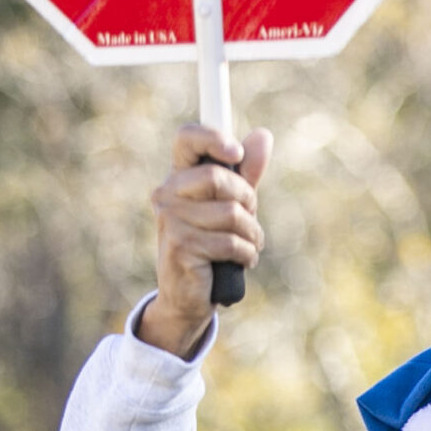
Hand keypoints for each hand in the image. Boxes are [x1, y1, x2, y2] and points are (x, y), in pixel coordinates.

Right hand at [137, 124, 272, 359]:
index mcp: (178, 177)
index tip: (236, 152)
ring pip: (231, 214)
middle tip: (250, 219)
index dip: (212, 137)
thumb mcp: (232, 205)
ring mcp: (171, 220)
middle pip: (218, 178)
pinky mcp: (181, 247)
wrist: (189, 295)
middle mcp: (167, 194)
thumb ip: (246, 174)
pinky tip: (242, 261)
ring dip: (252, 234)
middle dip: (247, 200)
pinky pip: (230, 242)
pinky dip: (246, 254)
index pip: (187, 138)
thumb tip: (263, 135)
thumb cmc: (211, 246)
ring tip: (248, 246)